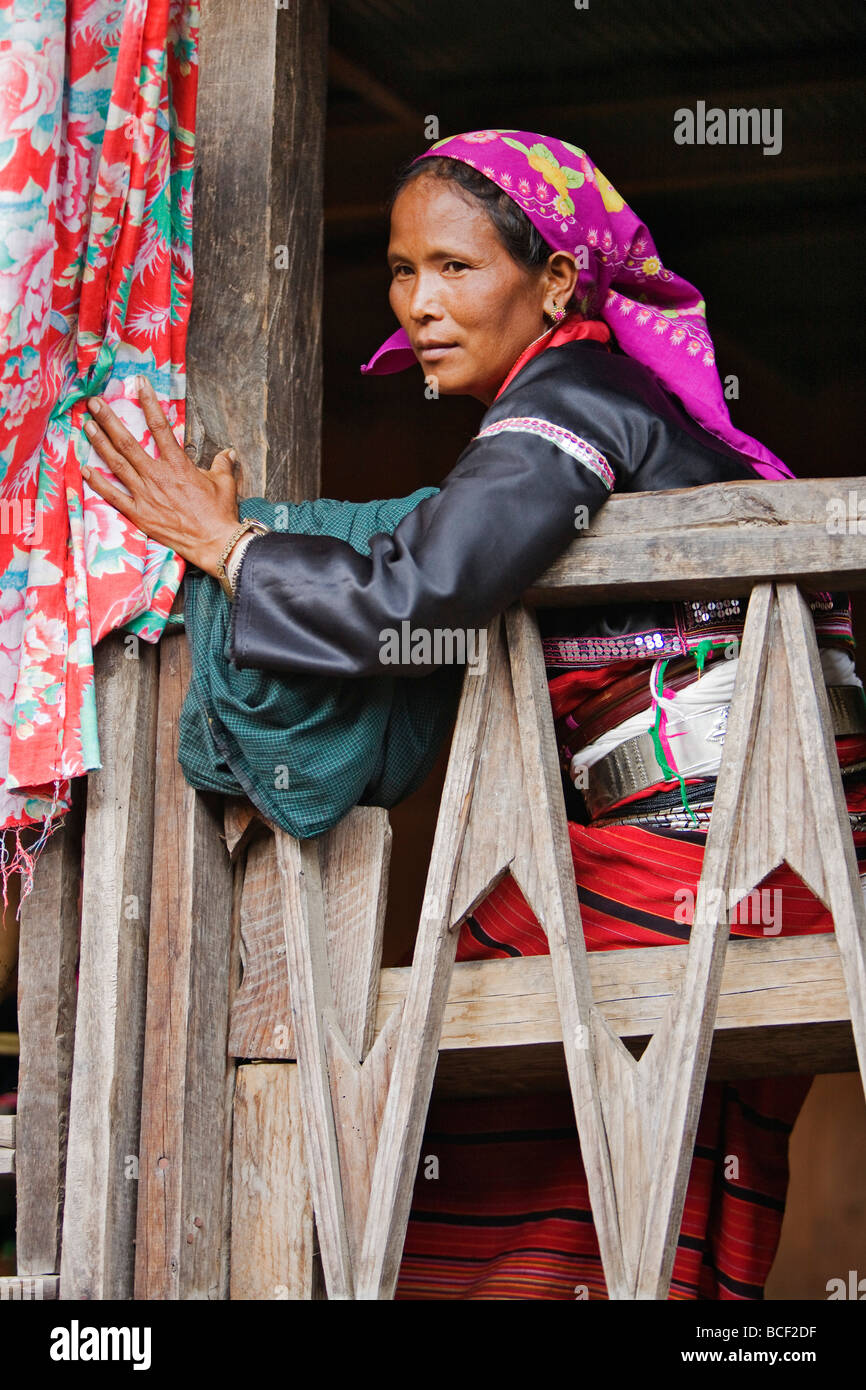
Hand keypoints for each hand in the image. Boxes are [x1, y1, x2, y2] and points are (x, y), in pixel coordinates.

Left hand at [81, 377, 240, 575]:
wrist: (214, 542)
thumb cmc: (219, 513)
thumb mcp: (225, 483)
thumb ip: (222, 464)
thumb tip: (228, 453)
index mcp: (177, 465)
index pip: (160, 426)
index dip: (148, 402)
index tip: (138, 384)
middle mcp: (157, 475)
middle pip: (128, 442)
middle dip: (109, 420)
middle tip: (94, 403)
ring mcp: (145, 495)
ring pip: (117, 464)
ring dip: (100, 444)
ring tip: (87, 426)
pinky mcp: (139, 514)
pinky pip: (113, 496)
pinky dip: (98, 483)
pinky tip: (86, 470)